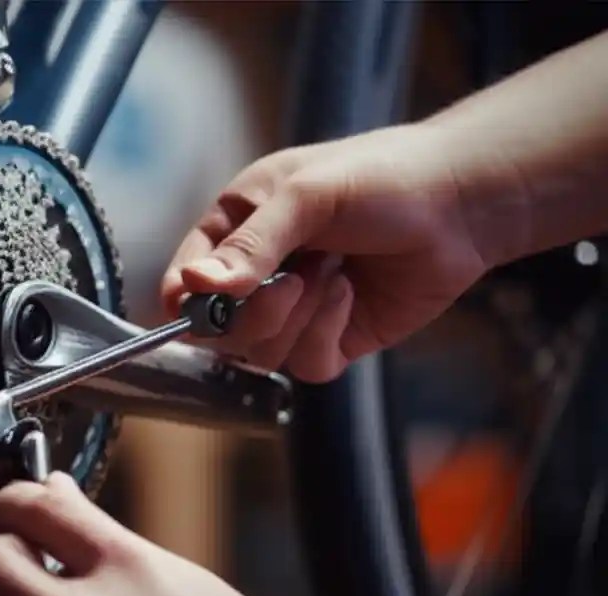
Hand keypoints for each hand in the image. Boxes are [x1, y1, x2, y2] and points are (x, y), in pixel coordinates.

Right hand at [160, 123, 505, 382]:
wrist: (462, 202)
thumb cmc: (382, 177)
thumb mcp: (306, 196)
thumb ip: (251, 245)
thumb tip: (197, 287)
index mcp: (234, 229)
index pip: (183, 282)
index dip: (187, 303)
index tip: (208, 304)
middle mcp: (257, 275)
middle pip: (218, 331)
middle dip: (259, 311)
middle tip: (300, 277)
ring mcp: (293, 312)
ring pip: (260, 354)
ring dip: (300, 318)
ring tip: (336, 273)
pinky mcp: (331, 339)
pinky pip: (305, 367)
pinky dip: (327, 336)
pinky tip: (352, 296)